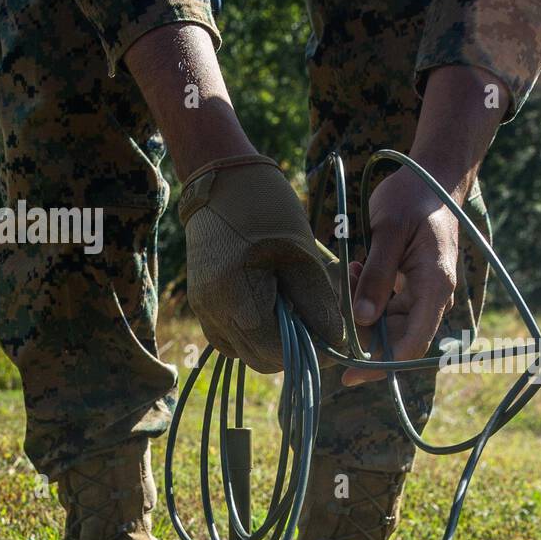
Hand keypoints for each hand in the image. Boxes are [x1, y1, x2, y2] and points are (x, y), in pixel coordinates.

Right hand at [181, 156, 344, 372]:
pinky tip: (273, 303)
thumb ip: (318, 305)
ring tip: (295, 306)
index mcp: (237, 300)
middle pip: (262, 359)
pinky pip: (234, 337)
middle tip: (318, 320)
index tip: (335, 336)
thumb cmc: (268, 210)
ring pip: (248, 352)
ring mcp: (204, 311)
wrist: (222, 180)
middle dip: (295, 347)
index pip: (279, 354)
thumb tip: (337, 343)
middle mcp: (213, 314)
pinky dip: (258, 331)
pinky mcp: (202, 304)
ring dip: (277, 341)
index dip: (312, 352)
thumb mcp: (302, 256)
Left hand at [340, 168, 459, 386]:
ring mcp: (426, 293)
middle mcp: (435, 297)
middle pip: (399, 338)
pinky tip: (356, 269)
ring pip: (390, 322)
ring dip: (363, 309)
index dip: (381, 365)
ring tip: (350, 272)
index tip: (348, 375)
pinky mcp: (415, 286)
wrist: (433, 177)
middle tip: (335, 312)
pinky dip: (368, 295)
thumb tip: (361, 319)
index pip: (412, 343)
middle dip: (364, 333)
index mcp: (435, 286)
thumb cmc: (413, 198)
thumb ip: (376, 276)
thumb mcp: (389, 232)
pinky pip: (389, 305)